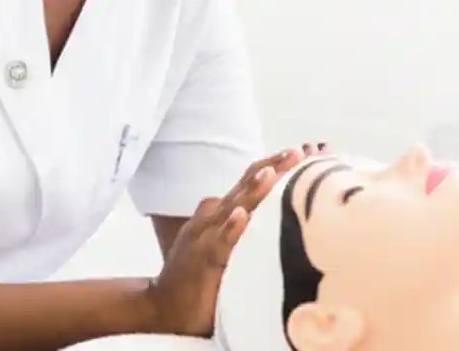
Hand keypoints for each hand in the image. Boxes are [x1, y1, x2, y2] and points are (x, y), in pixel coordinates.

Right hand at [142, 146, 320, 336]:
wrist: (161, 305)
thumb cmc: (196, 277)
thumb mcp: (221, 246)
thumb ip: (241, 230)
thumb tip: (269, 217)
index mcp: (219, 214)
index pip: (248, 182)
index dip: (271, 165)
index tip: (297, 153)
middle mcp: (212, 218)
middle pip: (244, 186)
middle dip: (270, 167)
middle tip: (296, 152)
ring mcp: (204, 237)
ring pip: (231, 207)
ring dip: (251, 189)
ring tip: (271, 172)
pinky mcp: (201, 259)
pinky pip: (217, 241)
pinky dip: (228, 227)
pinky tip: (241, 215)